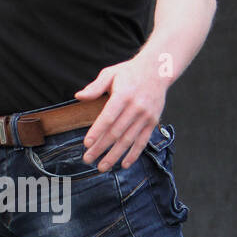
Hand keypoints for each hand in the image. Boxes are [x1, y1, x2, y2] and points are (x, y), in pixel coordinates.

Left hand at [74, 52, 166, 170]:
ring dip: (114, 156)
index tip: (86, 144)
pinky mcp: (152, 122)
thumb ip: (95, 87)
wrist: (158, 70)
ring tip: (101, 167)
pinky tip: (124, 164)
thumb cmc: (129, 72)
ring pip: (128, 140)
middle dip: (100, 148)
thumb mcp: (111, 73)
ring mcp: (146, 116)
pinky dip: (133, 154)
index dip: (97, 131)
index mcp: (123, 95)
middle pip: (116, 132)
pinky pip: (142, 141)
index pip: (108, 117)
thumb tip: (79, 96)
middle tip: (87, 159)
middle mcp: (136, 107)